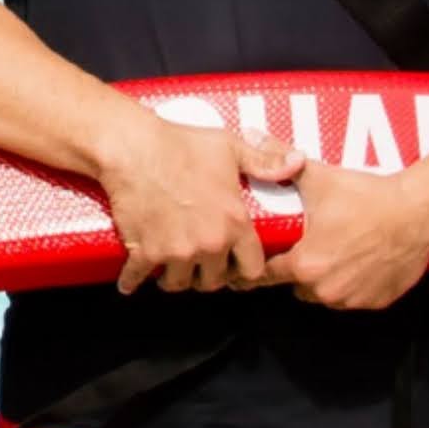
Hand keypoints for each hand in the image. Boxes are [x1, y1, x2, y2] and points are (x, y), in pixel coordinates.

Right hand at [97, 112, 301, 293]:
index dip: (243, 269)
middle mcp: (209, 244)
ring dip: (174, 279)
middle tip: (198, 266)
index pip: (252, 269)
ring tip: (169, 270)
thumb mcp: (229, 148)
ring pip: (179, 283)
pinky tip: (130, 281)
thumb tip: (298, 161)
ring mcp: (176, 250)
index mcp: (235, 224)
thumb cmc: (180, 144)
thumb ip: (266, 161)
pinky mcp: (145, 250)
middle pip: (213, 281)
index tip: (232, 266)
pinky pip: (138, 277)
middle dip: (206, 275)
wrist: (133, 147)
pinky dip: (132, 280)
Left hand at [260, 160, 428, 310]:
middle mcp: (328, 288)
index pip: (266, 275)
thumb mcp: (318, 178)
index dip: (257, 267)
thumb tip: (250, 135)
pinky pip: (355, 298)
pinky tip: (356, 262)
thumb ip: (278, 159)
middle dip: (296, 271)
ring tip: (330, 252)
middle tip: (303, 247)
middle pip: (296, 286)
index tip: (253, 263)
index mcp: (306, 264)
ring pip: (325, 295)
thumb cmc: (368, 198)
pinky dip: (352, 285)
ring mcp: (355, 298)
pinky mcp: (379, 301)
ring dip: (324, 280)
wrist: (419, 212)